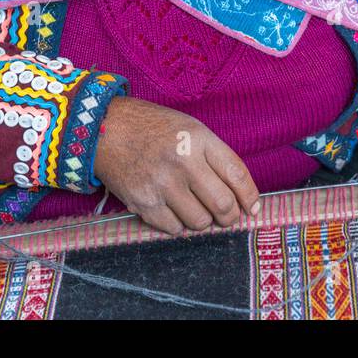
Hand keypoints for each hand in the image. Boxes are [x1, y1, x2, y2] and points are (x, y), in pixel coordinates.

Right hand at [92, 96, 261, 235]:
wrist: (106, 129)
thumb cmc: (152, 128)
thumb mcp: (189, 128)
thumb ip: (215, 156)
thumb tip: (240, 196)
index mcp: (198, 138)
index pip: (237, 175)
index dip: (250, 197)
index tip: (252, 208)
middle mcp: (183, 161)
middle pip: (223, 205)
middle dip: (230, 217)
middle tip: (226, 216)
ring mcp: (162, 184)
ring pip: (200, 221)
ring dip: (202, 221)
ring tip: (194, 208)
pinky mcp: (143, 202)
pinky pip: (174, 228)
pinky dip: (178, 224)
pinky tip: (172, 209)